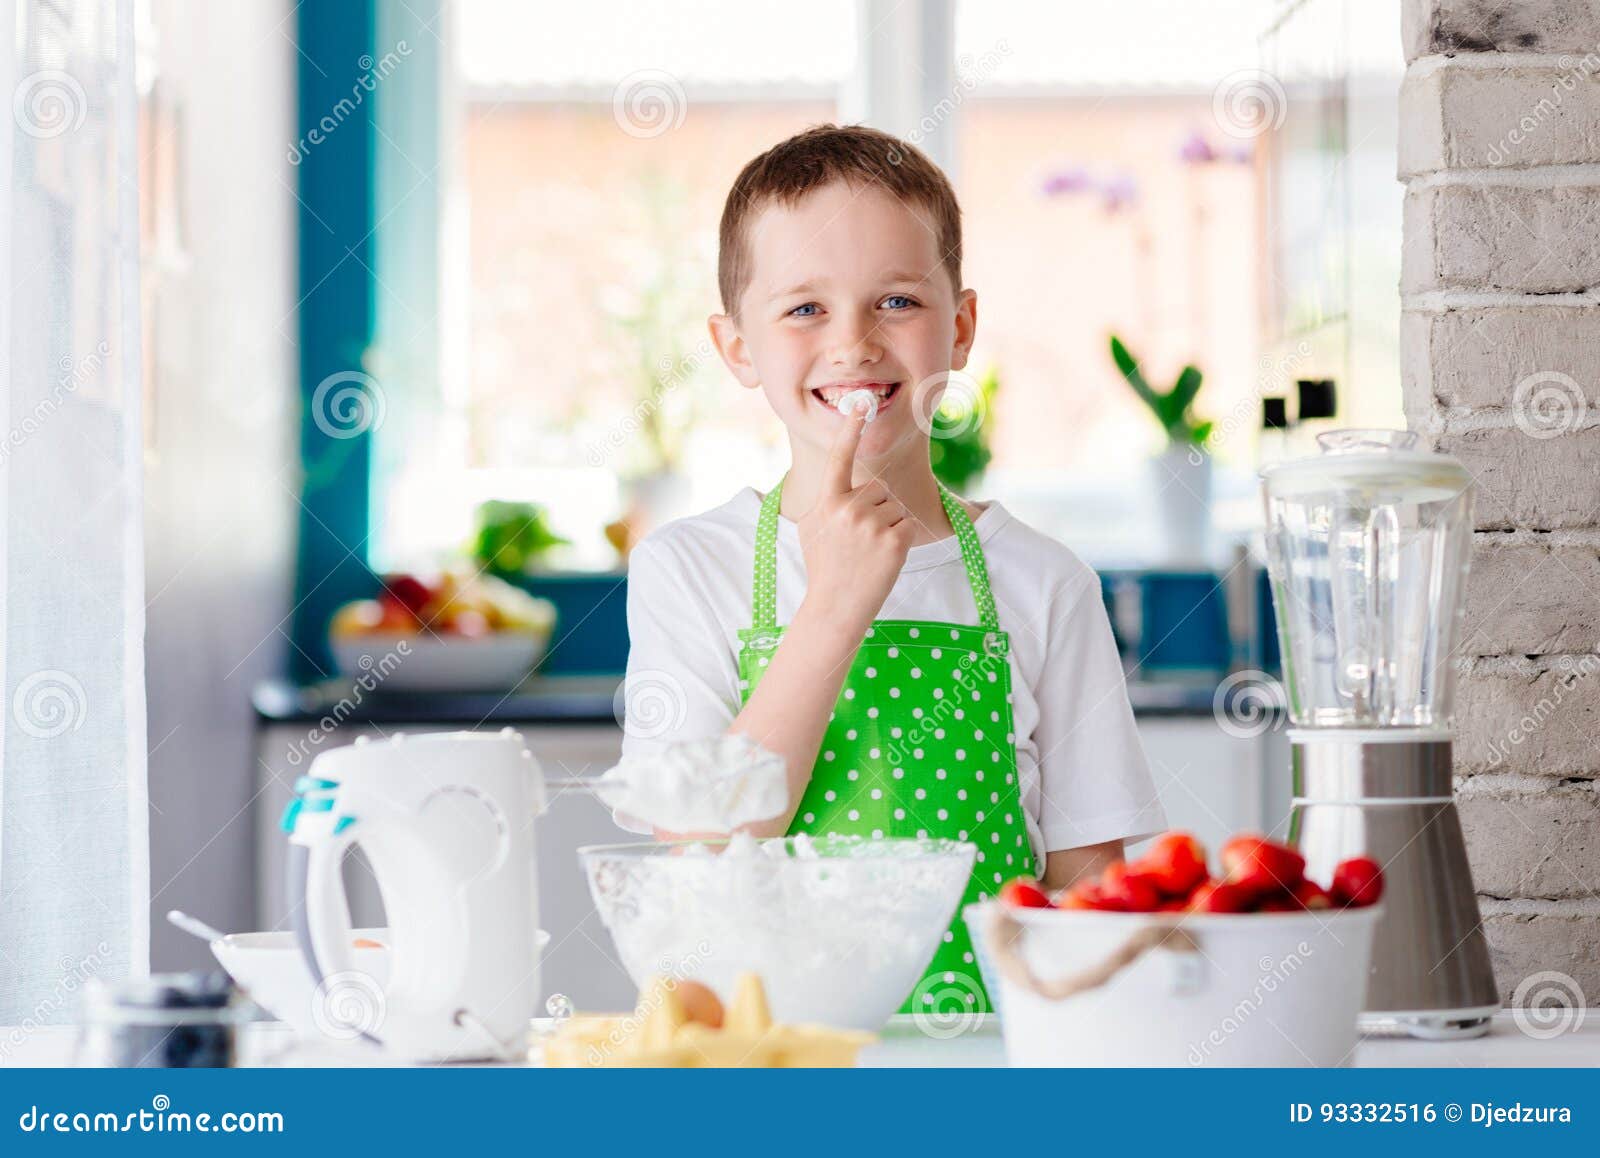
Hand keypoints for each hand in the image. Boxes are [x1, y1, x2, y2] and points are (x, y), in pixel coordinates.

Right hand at [795, 411, 912, 633]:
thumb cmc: (824, 568)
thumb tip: (848, 483)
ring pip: (895, 507)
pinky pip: (908, 524)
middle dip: (876, 509)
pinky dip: (902, 539)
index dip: (850, 430)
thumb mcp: (814, 528)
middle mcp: (848, 507)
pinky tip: (884, 557)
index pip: (840, 458)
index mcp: (827, 501)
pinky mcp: (894, 540)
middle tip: (860, 540)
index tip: (861, 404)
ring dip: (889, 525)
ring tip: (869, 551)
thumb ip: (829, 501)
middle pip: (878, 489)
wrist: (835, 607)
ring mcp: (872, 524)